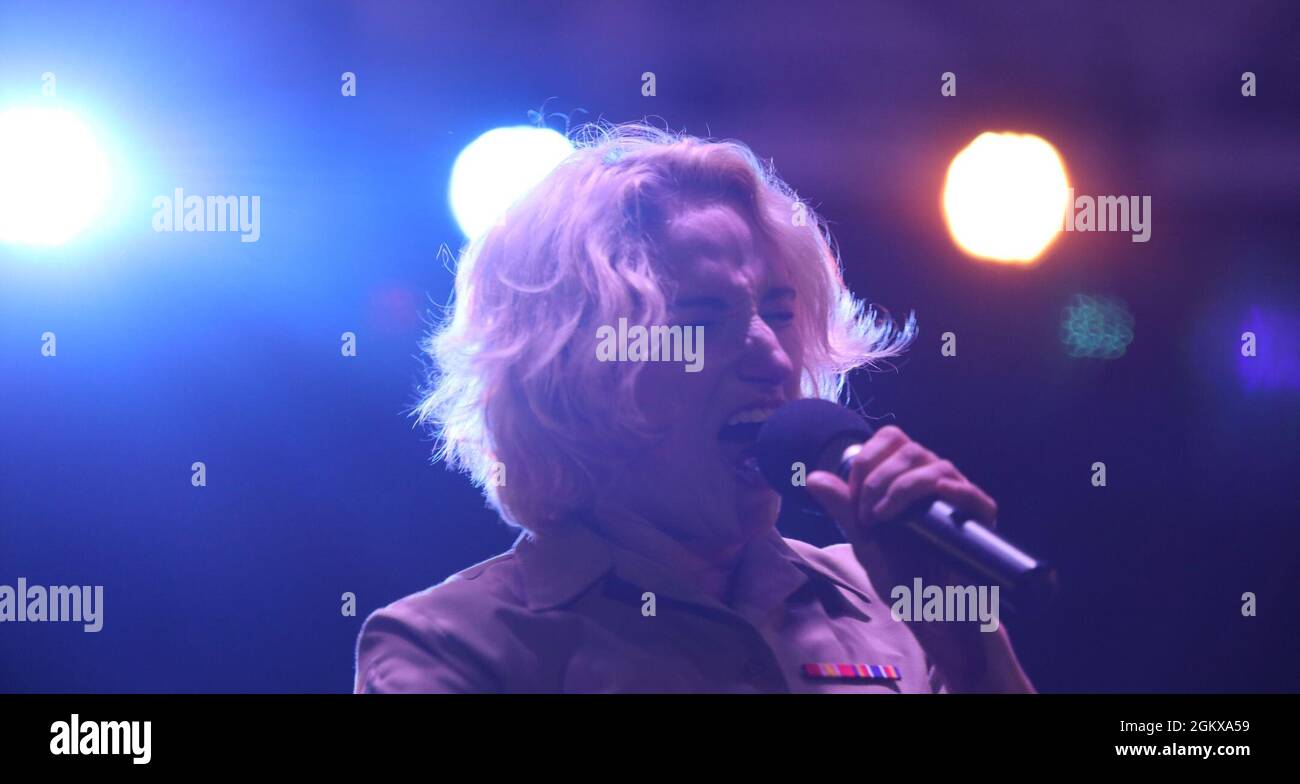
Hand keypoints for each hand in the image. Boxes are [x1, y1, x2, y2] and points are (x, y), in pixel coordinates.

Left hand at [804, 425, 1033, 691]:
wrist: (930, 610)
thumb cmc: (900, 572)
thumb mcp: (864, 539)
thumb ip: (842, 508)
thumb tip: (813, 477)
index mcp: (906, 476)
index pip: (890, 438)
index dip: (866, 461)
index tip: (854, 498)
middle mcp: (933, 478)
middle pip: (908, 447)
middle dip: (876, 478)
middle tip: (865, 515)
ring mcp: (957, 496)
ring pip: (934, 466)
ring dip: (901, 487)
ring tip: (884, 519)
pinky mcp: (979, 518)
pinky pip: (970, 492)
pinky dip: (952, 490)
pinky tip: (937, 496)